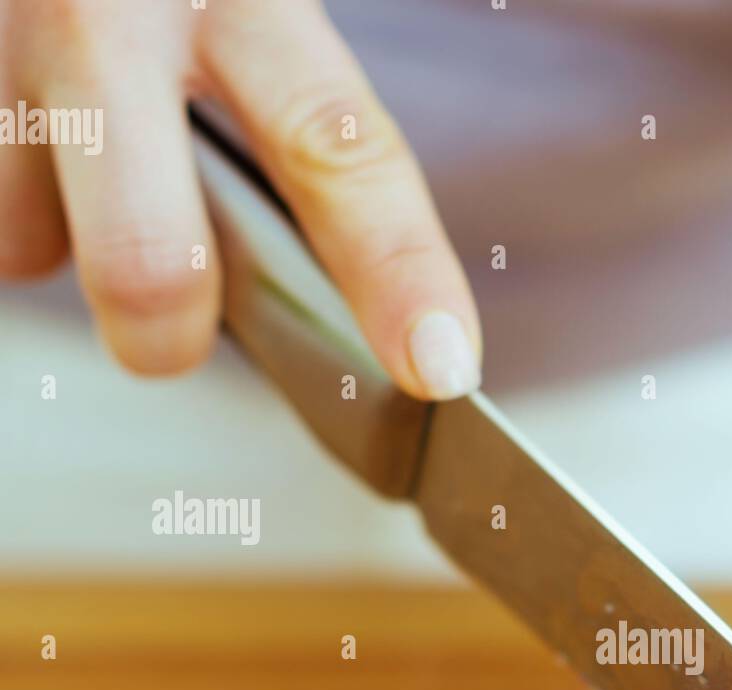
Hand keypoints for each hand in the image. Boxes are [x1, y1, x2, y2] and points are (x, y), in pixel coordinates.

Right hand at [0, 0, 478, 396]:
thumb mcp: (254, 8)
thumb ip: (296, 124)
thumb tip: (360, 305)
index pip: (339, 150)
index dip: (399, 272)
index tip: (441, 366)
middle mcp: (109, 13)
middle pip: (152, 266)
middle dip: (167, 334)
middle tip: (178, 322)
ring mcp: (2, 43)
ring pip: (34, 248)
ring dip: (68, 244)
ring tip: (83, 166)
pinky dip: (20, 206)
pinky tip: (37, 147)